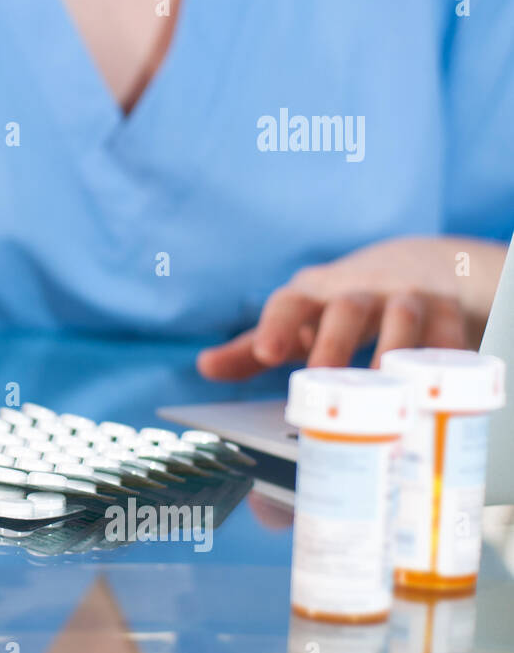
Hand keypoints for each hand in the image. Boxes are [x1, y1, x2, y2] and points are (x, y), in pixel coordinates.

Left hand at [197, 236, 505, 381]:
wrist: (416, 267)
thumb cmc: (340, 306)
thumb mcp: (297, 322)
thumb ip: (252, 348)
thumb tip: (203, 366)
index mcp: (314, 295)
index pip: (289, 303)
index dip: (276, 325)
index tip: (266, 353)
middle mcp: (356, 291)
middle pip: (345, 311)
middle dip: (334, 343)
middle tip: (323, 377)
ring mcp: (403, 296)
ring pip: (401, 316)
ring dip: (394, 349)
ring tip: (384, 385)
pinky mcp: (445, 308)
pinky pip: (450, 327)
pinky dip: (447, 351)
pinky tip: (441, 379)